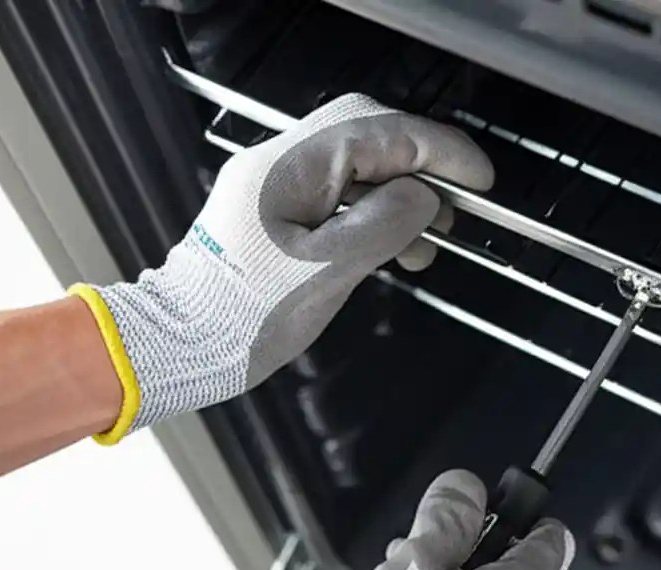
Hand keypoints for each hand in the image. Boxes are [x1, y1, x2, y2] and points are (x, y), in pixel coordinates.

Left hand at [70, 94, 493, 443]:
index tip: (479, 179)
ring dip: (402, 192)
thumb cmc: (242, 317)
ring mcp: (275, 184)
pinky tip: (398, 245)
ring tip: (433, 238)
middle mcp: (280, 162)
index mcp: (290, 167)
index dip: (441, 151)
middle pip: (370, 134)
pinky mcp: (274, 211)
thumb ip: (384, 224)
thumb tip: (423, 197)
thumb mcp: (328, 271)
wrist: (180, 344)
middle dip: (423, 163)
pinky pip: (338, 193)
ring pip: (357, 164)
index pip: (383, 133)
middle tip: (461, 202)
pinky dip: (376, 211)